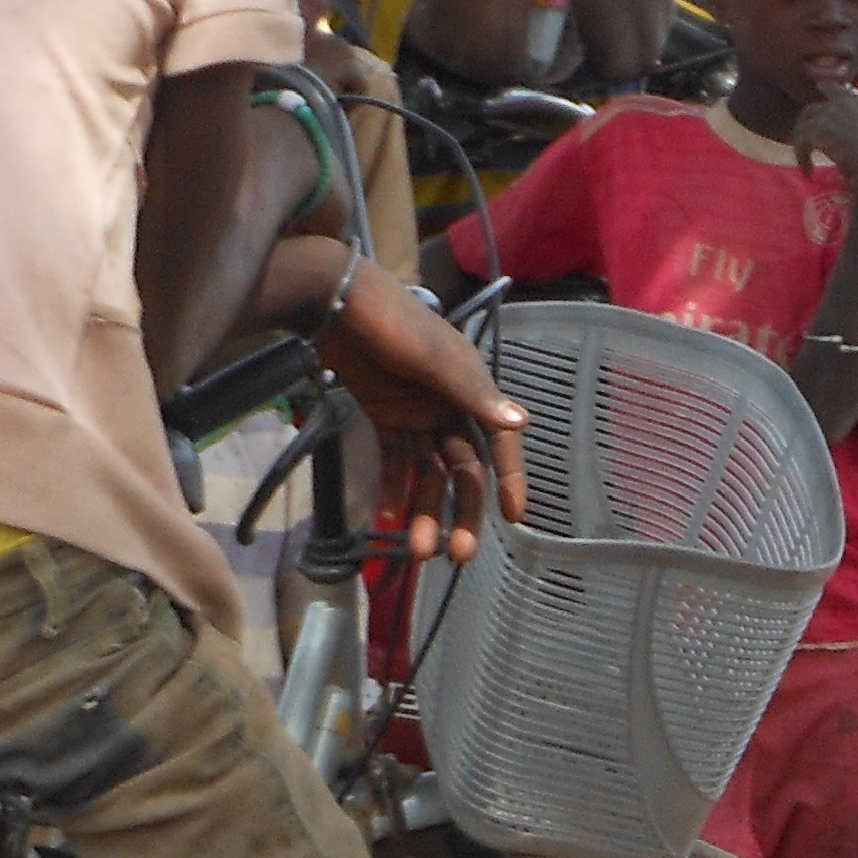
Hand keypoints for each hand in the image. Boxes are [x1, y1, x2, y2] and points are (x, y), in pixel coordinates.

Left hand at [314, 256, 528, 561]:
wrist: (336, 303)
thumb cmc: (394, 324)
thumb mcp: (435, 360)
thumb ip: (472, 394)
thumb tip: (521, 423)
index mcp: (472, 389)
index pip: (500, 441)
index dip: (511, 477)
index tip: (514, 515)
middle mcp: (450, 406)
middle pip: (464, 468)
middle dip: (461, 511)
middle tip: (457, 553)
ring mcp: (417, 413)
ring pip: (429, 472)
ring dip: (424, 510)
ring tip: (418, 551)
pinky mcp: (386, 415)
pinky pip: (395, 460)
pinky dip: (393, 487)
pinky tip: (386, 517)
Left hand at [790, 78, 857, 214]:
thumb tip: (856, 136)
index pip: (842, 93)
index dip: (831, 106)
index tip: (827, 122)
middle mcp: (848, 102)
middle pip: (819, 95)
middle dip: (814, 110)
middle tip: (807, 132)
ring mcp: (833, 113)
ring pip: (805, 121)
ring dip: (802, 142)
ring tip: (807, 162)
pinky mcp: (820, 129)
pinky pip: (800, 139)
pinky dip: (802, 156)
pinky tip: (808, 171)